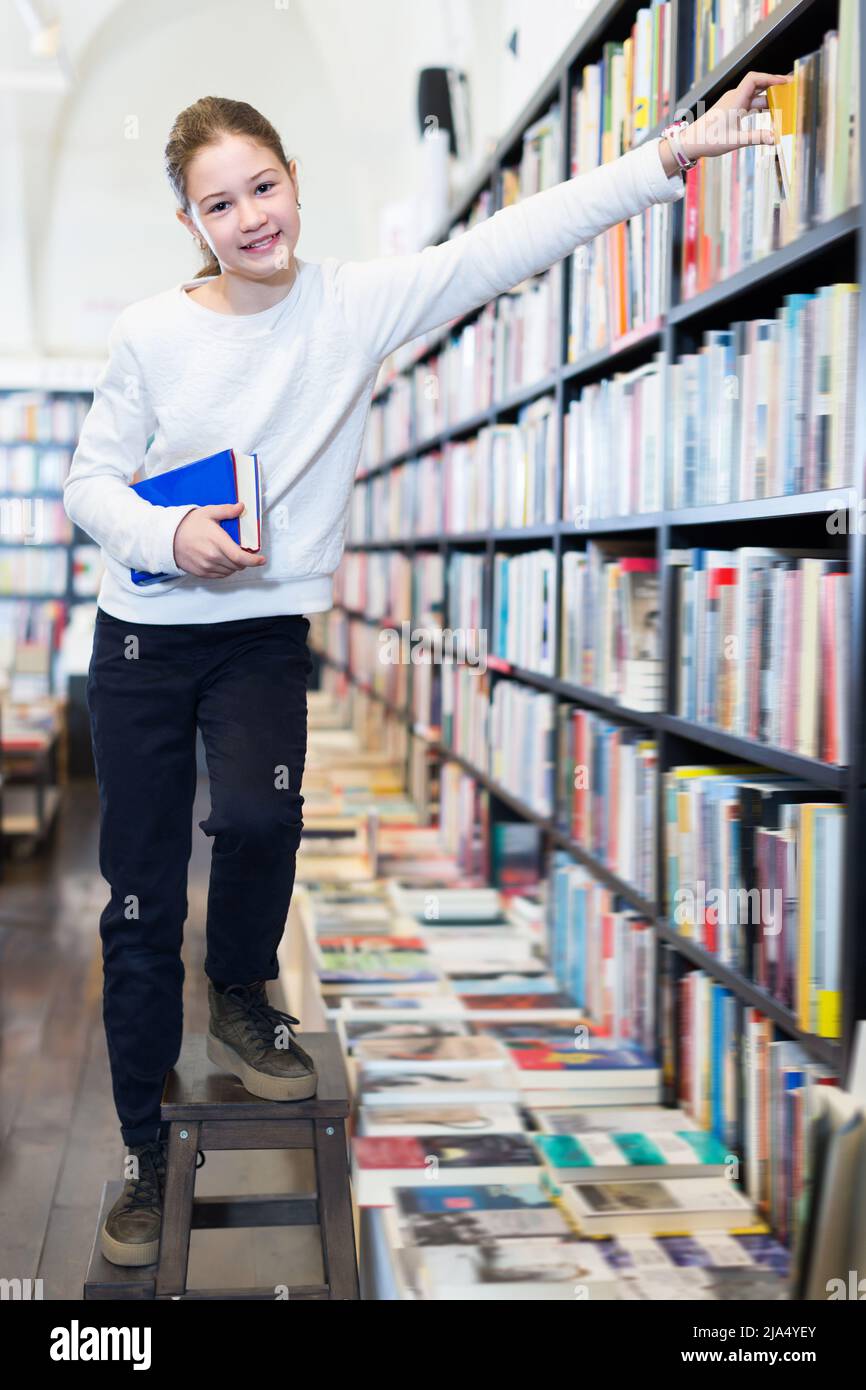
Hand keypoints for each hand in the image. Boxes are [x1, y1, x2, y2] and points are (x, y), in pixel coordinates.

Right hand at [172, 500, 266, 578]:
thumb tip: (241, 507)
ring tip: (232, 555)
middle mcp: (213, 557)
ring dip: (235, 565)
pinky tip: (223, 560)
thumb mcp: (208, 512)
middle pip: (238, 565)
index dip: (254, 561)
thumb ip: (226, 511)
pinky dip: (226, 570)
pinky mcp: (202, 573)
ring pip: (230, 571)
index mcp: (217, 542)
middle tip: (244, 552)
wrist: (168, 537)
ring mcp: (207, 566)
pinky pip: (220, 575)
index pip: (240, 557)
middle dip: (244, 560)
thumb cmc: (188, 524)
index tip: (261, 559)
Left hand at [663, 70, 793, 169]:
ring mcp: (732, 103)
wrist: (690, 142)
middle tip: (790, 90)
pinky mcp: (730, 109)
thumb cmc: (709, 140)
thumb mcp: (735, 140)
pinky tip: (769, 113)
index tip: (785, 82)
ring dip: (768, 99)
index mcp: (735, 100)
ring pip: (754, 96)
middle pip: (758, 85)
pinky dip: (759, 106)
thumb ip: (756, 138)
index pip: (755, 79)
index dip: (771, 77)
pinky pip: (748, 103)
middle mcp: (734, 97)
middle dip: (774, 86)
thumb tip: (775, 138)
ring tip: (783, 103)